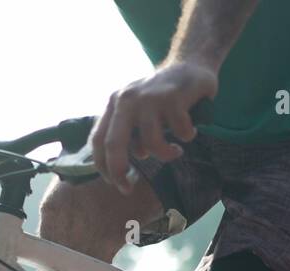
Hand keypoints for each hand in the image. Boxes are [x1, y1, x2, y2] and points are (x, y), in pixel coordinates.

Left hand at [91, 61, 217, 193]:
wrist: (191, 64)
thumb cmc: (162, 98)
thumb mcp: (136, 111)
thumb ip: (126, 134)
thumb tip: (120, 169)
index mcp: (115, 104)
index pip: (98, 140)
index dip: (103, 166)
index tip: (114, 184)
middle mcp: (127, 99)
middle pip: (114, 144)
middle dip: (119, 171)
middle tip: (128, 187)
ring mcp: (150, 97)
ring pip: (150, 144)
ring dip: (166, 155)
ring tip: (175, 151)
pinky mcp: (173, 97)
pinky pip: (179, 132)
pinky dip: (187, 137)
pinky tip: (190, 130)